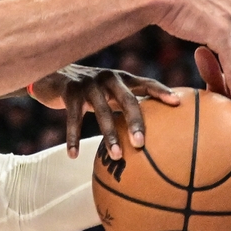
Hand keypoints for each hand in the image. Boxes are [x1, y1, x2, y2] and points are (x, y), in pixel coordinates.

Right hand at [30, 64, 179, 159]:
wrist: (53, 74)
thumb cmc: (87, 89)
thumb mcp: (108, 92)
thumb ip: (125, 103)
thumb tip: (150, 131)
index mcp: (122, 79)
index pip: (146, 83)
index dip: (162, 91)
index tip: (178, 103)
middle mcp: (109, 78)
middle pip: (127, 100)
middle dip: (136, 122)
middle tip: (142, 144)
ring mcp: (89, 84)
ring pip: (102, 112)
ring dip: (109, 135)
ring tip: (116, 156)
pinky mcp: (70, 91)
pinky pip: (73, 118)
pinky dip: (73, 138)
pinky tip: (73, 156)